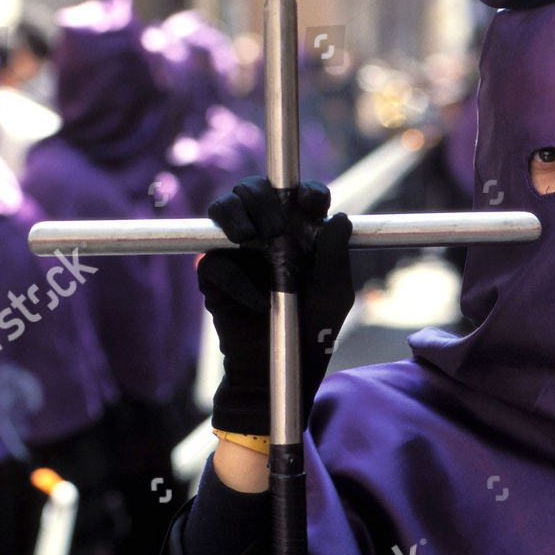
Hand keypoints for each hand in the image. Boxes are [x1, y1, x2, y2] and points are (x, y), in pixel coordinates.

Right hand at [199, 176, 352, 436]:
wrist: (279, 364)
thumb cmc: (313, 326)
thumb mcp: (334, 291)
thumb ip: (336, 255)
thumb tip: (339, 219)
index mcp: (301, 231)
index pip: (300, 196)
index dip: (306, 192)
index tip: (311, 203)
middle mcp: (268, 233)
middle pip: (254, 190)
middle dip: (261, 198)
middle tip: (274, 227)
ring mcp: (238, 250)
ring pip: (223, 208)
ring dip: (234, 215)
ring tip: (250, 236)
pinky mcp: (214, 273)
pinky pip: (215, 261)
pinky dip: (236, 281)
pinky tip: (257, 302)